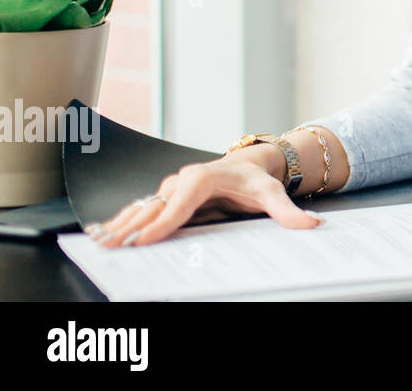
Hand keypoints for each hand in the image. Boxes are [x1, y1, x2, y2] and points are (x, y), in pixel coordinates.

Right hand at [85, 149, 323, 247]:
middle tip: (112, 246)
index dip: (164, 222)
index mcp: (204, 178)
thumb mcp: (273, 194)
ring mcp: (172, 189)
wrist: (250, 165)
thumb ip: (288, 212)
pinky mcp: (167, 199)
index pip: (181, 203)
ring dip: (121, 225)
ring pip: (143, 209)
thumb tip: (311, 224)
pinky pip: (143, 211)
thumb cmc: (258, 180)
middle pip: (155, 207)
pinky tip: (105, 232)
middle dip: (132, 226)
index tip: (147, 239)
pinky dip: (124, 221)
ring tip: (100, 242)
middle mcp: (183, 181)